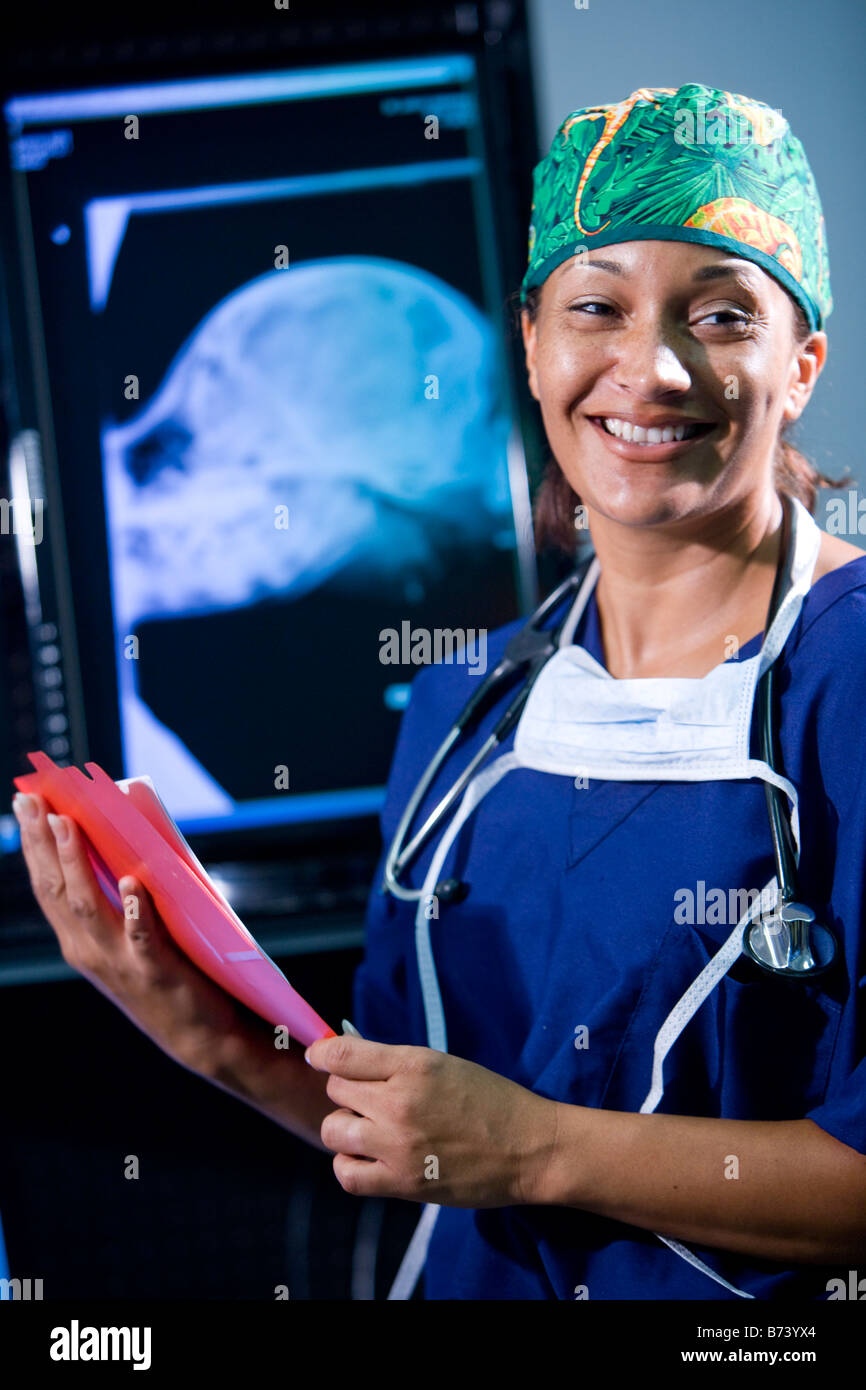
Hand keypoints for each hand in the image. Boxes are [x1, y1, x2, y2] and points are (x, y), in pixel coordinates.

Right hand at [12, 791, 253, 1077]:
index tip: (26, 802)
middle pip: (57, 890)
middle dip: (41, 842)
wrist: (200, 1036)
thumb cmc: (169, 976)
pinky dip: (135, 909)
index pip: (48, 886)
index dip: (33, 845)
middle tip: (33, 798)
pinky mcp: (155, 971)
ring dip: (76, 862)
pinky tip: (130, 882)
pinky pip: (142, 937)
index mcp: (79, 941)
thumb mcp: (130, 939)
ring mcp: (119, 962)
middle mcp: (89, 951)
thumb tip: (121, 842)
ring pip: (89, 906)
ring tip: (66, 822)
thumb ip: (119, 901)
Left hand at [305, 1034, 559, 1206]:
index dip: (323, 1054)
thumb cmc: (489, 1101)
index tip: (319, 1057)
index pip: (341, 1056)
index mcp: (414, 1065)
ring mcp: (398, 1146)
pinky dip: (349, 1164)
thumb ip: (393, 1062)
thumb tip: (342, 1056)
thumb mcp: (442, 1065)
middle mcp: (400, 1103)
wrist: (529, 1148)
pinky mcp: (402, 1183)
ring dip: (346, 1127)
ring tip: (370, 1128)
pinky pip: (347, 1174)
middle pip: (336, 1091)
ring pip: (334, 1131)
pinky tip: (368, 1157)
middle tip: (371, 1098)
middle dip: (348, 1090)